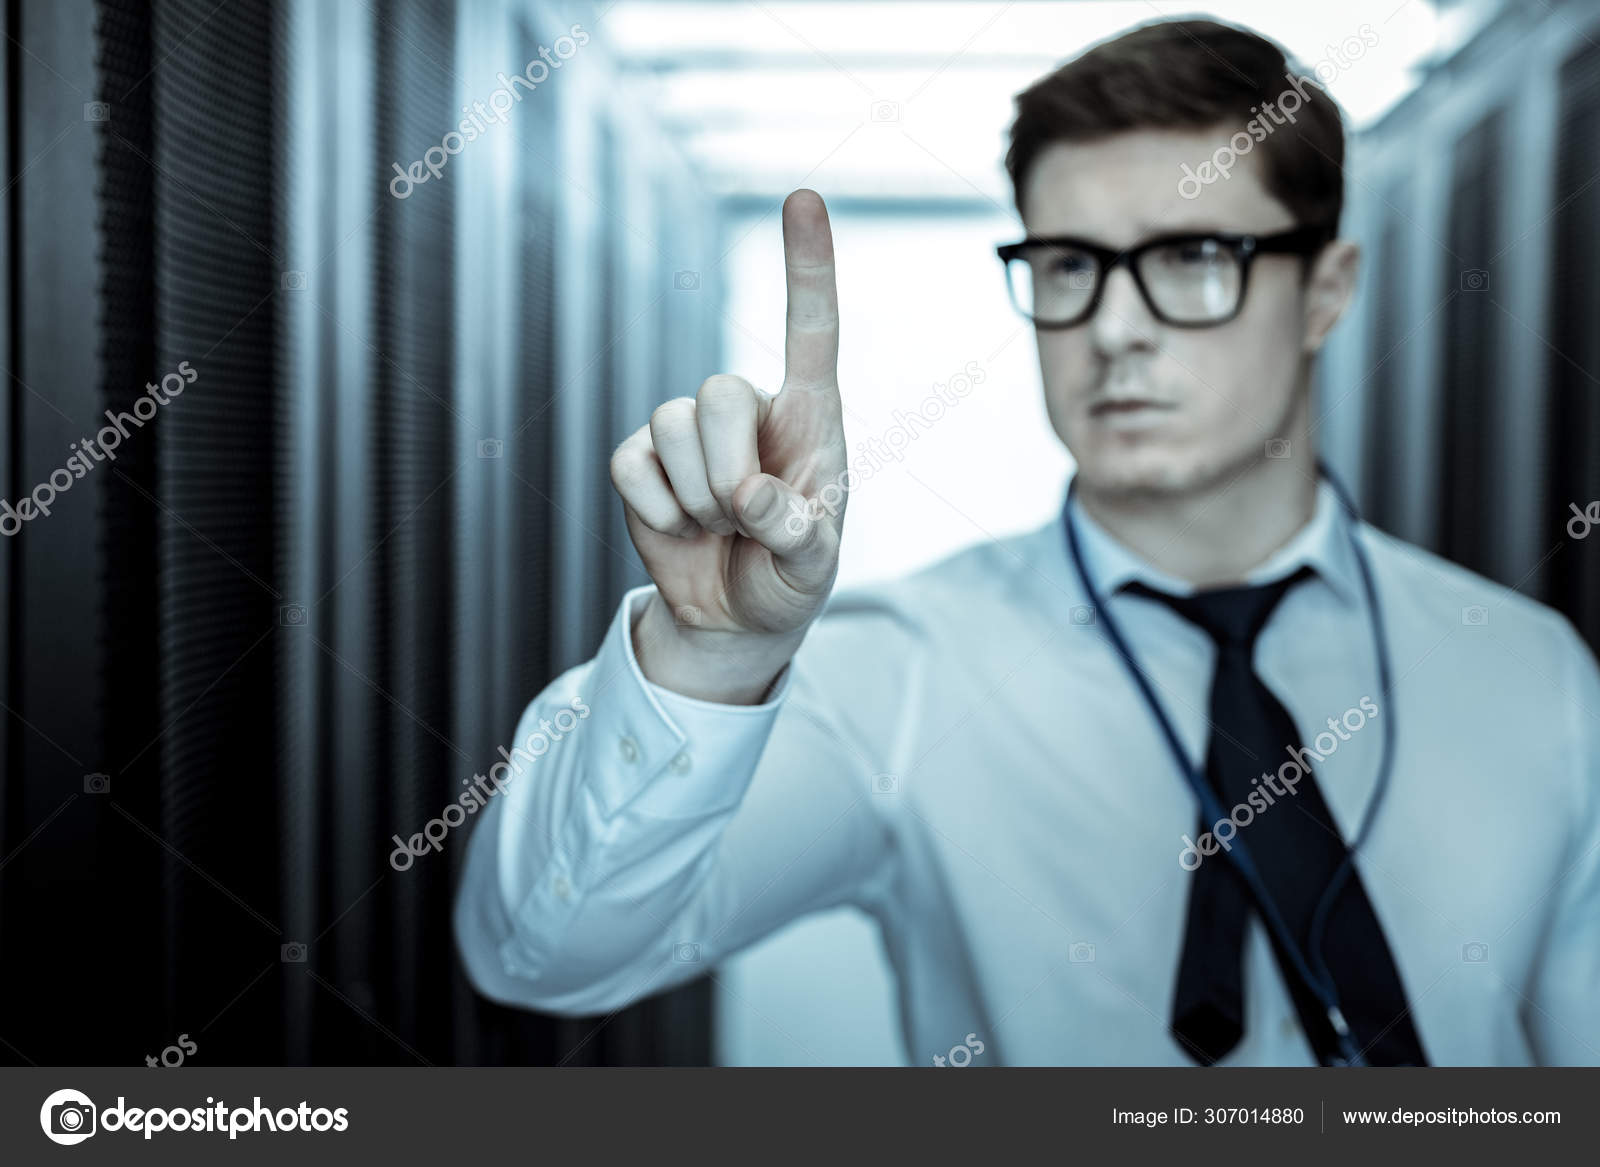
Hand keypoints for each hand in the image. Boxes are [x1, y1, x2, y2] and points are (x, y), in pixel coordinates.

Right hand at [609, 189, 846, 703]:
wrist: (737, 618)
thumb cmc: (791, 575)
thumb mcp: (814, 564)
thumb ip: (797, 531)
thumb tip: (749, 496)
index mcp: (810, 415)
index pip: (811, 329)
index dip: (806, 265)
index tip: (802, 196)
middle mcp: (748, 409)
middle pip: (719, 393)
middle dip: (725, 471)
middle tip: (742, 521)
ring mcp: (688, 431)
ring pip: (670, 425)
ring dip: (694, 499)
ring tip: (718, 529)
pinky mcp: (641, 459)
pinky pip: (630, 464)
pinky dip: (655, 513)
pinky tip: (681, 530)